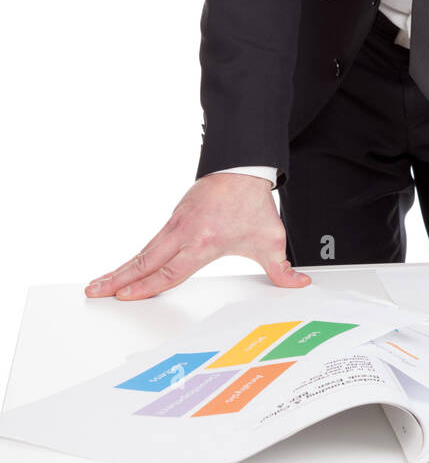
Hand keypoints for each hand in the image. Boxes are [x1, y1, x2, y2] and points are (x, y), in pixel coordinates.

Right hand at [84, 173, 311, 299]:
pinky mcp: (174, 219)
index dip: (148, 286)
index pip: (171, 270)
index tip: (126, 295)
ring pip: (144, 251)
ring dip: (121, 269)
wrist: (244, 167)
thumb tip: (299, 283)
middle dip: (120, 279)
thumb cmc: (254, 203)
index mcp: (204, 241)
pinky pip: (150, 243)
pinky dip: (134, 258)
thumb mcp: (271, 239)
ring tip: (98, 286)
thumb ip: (282, 268)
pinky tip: (122, 270)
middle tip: (96, 292)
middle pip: (147, 261)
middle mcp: (184, 232)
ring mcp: (176, 224)